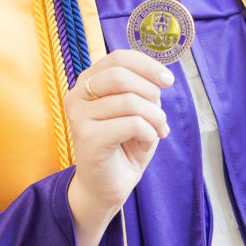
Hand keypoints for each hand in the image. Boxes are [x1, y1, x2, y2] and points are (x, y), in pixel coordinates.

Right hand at [65, 49, 172, 245]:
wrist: (107, 187)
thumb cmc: (124, 146)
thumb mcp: (138, 111)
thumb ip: (143, 89)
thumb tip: (160, 77)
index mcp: (88, 82)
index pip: (118, 58)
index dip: (147, 65)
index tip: (168, 81)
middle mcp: (77, 95)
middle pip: (121, 75)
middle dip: (150, 93)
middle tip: (160, 115)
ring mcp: (79, 116)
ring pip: (130, 101)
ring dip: (154, 118)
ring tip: (157, 132)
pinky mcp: (87, 137)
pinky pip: (131, 124)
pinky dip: (148, 133)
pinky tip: (145, 144)